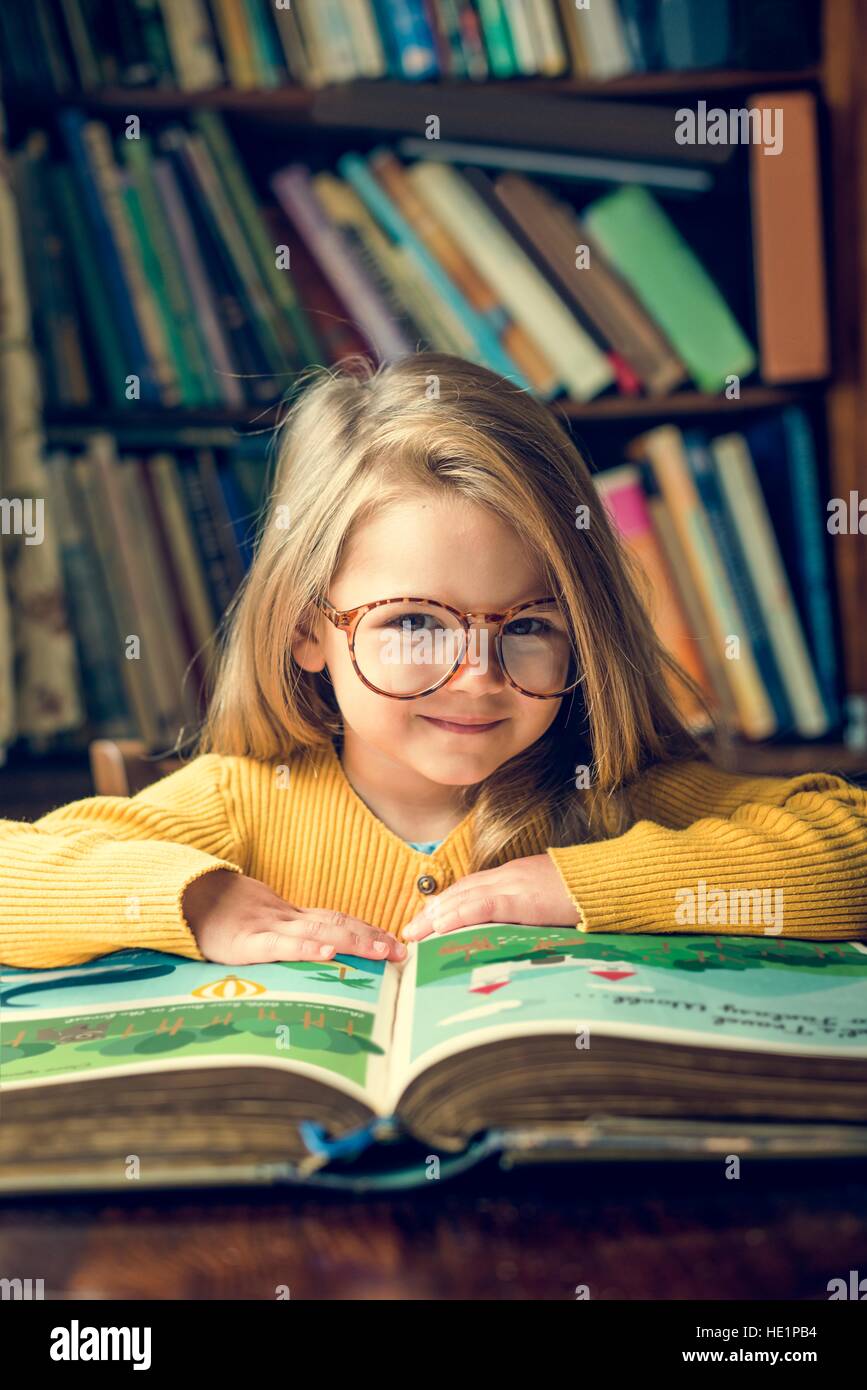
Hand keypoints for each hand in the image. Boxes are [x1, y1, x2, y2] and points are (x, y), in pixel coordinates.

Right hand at [183, 869, 407, 964]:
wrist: (183, 899)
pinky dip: (305, 948)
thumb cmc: (220, 917)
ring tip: (380, 952)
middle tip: (402, 952)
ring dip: (352, 942)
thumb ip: (284, 937)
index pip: (338, 920)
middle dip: (372, 938)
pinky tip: (325, 954)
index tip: (398, 942)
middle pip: (337, 925)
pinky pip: (280, 945)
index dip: (368, 929)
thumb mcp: (258, 925)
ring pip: (318, 933)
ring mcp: (268, 929)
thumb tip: (316, 953)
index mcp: (290, 917)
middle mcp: (286, 920)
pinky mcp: (246, 943)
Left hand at [402, 853, 579, 939]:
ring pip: (465, 898)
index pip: (471, 888)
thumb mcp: (552, 899)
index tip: (428, 918)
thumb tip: (518, 929)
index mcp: (514, 876)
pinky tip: (442, 927)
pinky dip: (459, 916)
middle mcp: (508, 876)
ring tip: (416, 932)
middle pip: (461, 892)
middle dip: (433, 911)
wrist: (608, 880)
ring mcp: (513, 885)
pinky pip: (483, 907)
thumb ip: (531, 909)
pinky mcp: (522, 899)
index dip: (447, 903)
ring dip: (436, 917)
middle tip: (410, 930)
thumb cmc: (586, 893)